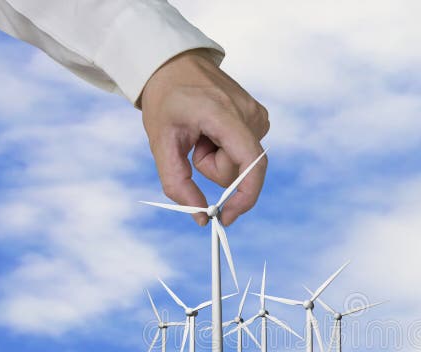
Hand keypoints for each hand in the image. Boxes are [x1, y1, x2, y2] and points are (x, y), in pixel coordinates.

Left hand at [140, 49, 269, 226]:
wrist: (174, 65)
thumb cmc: (165, 101)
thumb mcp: (161, 144)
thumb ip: (177, 184)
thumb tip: (201, 218)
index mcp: (225, 114)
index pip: (252, 164)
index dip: (244, 197)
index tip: (226, 216)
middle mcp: (250, 114)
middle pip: (239, 169)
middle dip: (213, 168)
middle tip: (193, 144)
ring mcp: (257, 114)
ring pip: (241, 162)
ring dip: (218, 158)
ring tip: (201, 132)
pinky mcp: (259, 117)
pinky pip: (244, 152)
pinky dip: (225, 149)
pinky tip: (211, 129)